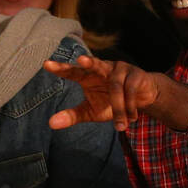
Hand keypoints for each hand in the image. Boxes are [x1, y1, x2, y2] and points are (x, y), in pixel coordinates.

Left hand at [44, 53, 166, 132]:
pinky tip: (131, 117)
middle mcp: (102, 68)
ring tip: (121, 127)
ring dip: (118, 109)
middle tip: (81, 60)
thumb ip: (72, 116)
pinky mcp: (136, 73)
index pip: (72, 71)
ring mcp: (120, 69)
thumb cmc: (110, 103)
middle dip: (89, 62)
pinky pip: (130, 90)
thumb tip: (50, 124)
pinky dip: (130, 106)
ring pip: (116, 88)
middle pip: (94, 64)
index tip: (46, 64)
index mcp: (88, 76)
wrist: (141, 99)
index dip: (60, 68)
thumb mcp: (91, 112)